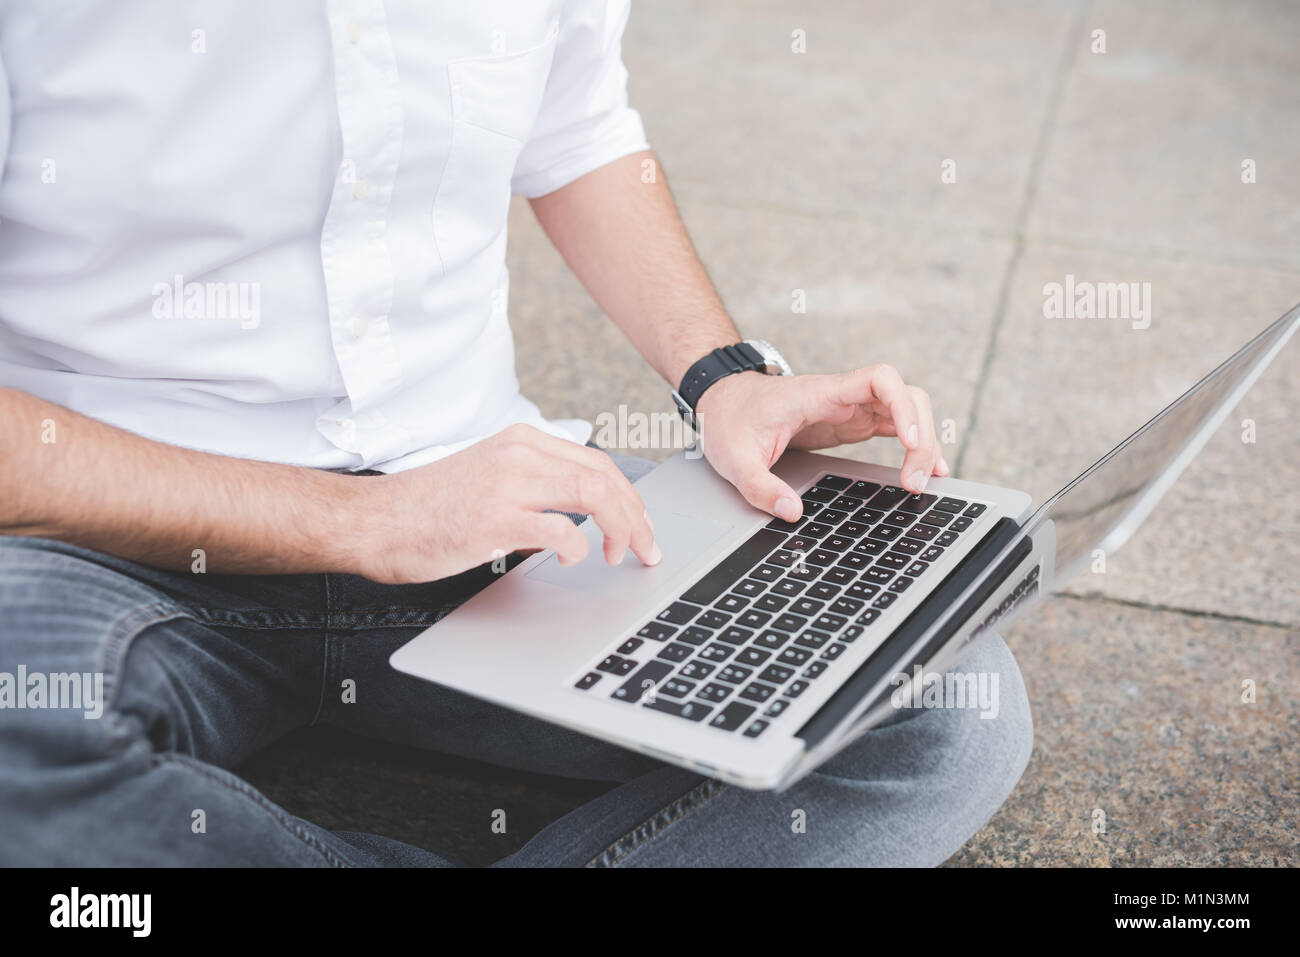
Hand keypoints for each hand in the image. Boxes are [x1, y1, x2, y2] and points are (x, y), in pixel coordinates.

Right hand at [352, 424, 659, 583]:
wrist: (374, 521)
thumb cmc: (427, 509)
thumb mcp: (488, 481)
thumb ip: (533, 492)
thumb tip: (572, 524)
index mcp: (521, 442)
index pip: (597, 463)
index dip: (630, 497)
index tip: (641, 525)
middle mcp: (520, 454)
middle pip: (605, 478)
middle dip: (637, 517)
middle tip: (647, 549)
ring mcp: (509, 484)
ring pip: (594, 496)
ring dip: (621, 530)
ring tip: (621, 555)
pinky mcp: (496, 518)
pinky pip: (562, 531)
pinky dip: (579, 549)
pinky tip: (573, 560)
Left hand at [693, 365, 948, 521]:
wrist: (722, 401)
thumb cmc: (729, 419)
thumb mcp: (733, 457)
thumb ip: (759, 486)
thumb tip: (792, 512)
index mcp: (819, 394)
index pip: (879, 379)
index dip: (903, 405)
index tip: (909, 441)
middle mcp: (842, 397)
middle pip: (906, 397)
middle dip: (921, 436)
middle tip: (914, 482)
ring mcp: (850, 409)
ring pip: (907, 411)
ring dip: (923, 443)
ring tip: (921, 483)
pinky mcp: (851, 423)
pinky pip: (895, 427)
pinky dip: (914, 446)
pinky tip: (925, 470)